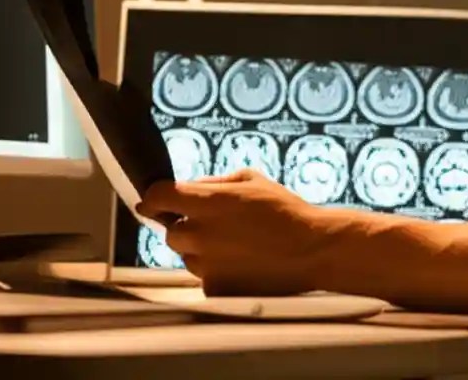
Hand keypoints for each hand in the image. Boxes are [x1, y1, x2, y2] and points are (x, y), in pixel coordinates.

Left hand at [136, 169, 325, 295]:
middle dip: (187, 227)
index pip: (157, 197)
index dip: (154, 198)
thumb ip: (216, 183)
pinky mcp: (214, 288)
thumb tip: (193, 188)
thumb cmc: (286, 212)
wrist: (313, 250)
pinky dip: (218, 271)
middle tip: (217, 226)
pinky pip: (204, 277)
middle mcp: (199, 234)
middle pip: (170, 231)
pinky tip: (243, 264)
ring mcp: (205, 264)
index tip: (155, 202)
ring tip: (238, 246)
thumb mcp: (252, 181)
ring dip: (202, 250)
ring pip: (188, 256)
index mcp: (206, 202)